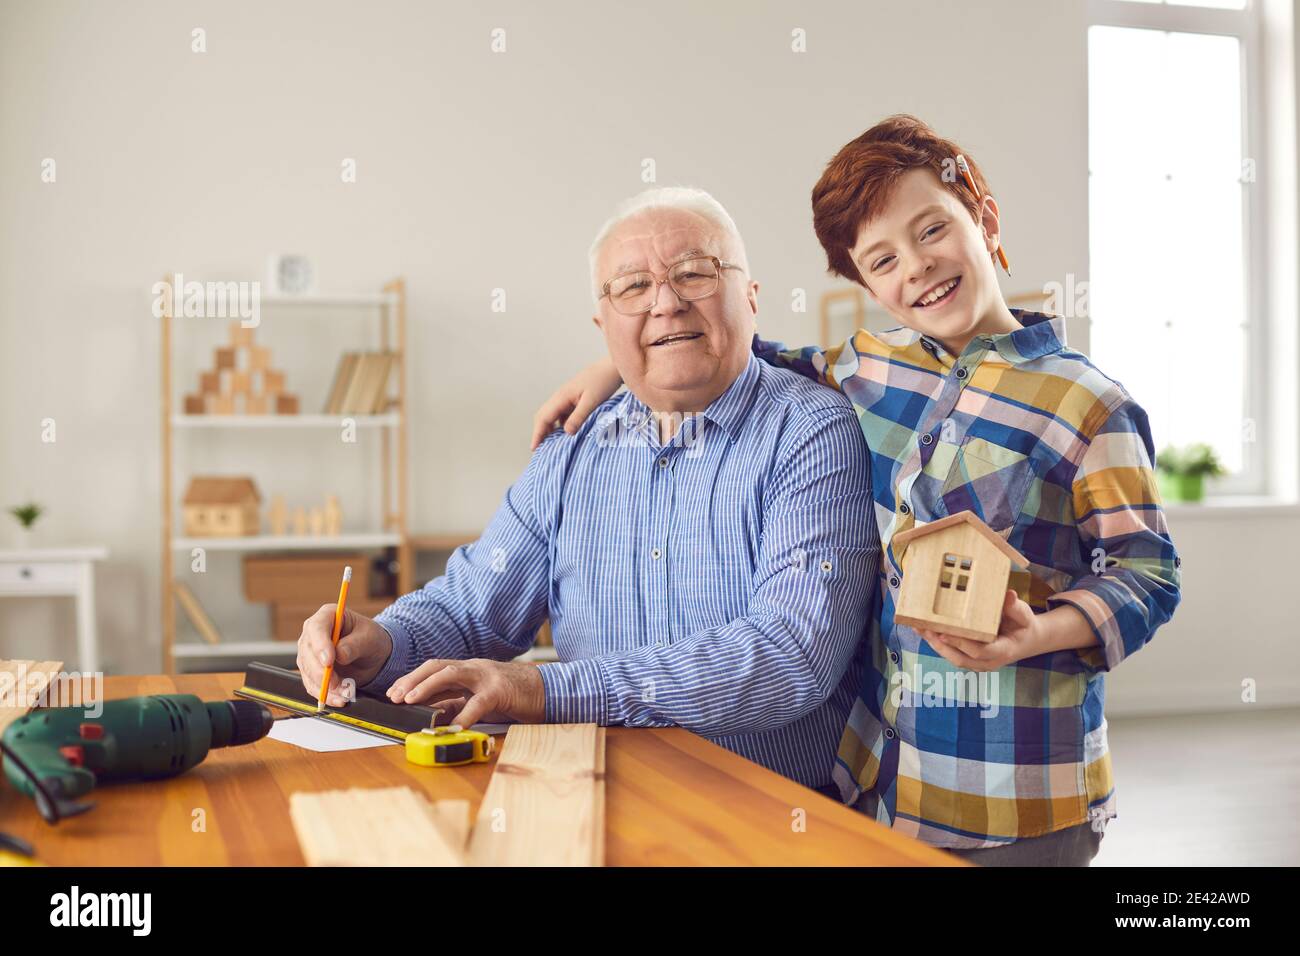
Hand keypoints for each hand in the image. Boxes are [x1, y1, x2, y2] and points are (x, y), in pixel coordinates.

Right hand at [296, 607, 392, 706]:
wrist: (373, 654)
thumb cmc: (371, 639)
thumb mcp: (370, 637)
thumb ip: (355, 644)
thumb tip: (340, 654)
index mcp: (328, 616)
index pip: (316, 628)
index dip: (320, 645)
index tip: (329, 661)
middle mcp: (314, 633)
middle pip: (307, 652)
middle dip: (321, 672)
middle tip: (337, 683)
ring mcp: (310, 652)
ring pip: (307, 671)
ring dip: (324, 686)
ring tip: (344, 693)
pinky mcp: (311, 670)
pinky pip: (312, 685)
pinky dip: (324, 695)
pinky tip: (338, 699)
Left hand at [385, 659, 545, 726]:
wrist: (546, 690)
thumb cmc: (512, 696)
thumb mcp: (479, 700)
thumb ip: (458, 704)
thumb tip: (433, 716)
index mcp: (467, 671)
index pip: (433, 670)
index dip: (411, 680)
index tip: (393, 693)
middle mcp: (473, 669)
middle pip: (436, 666)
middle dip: (412, 680)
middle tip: (395, 696)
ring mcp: (486, 677)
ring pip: (450, 674)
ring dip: (427, 687)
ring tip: (410, 701)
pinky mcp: (500, 691)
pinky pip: (477, 703)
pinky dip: (463, 716)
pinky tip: (452, 727)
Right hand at [530, 356, 623, 449]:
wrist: (612, 368)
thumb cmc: (603, 381)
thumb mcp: (591, 401)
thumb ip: (579, 417)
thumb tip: (566, 432)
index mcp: (561, 397)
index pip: (543, 418)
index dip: (537, 433)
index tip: (534, 448)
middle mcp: (560, 397)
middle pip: (544, 417)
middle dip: (540, 433)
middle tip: (540, 450)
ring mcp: (567, 399)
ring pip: (553, 417)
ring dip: (550, 430)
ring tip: (552, 446)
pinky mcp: (574, 401)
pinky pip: (563, 415)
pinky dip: (561, 426)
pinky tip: (567, 435)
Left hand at [918, 589, 1042, 671]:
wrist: (1027, 640)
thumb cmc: (1024, 625)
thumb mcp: (1024, 615)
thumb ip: (1016, 607)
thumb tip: (1009, 595)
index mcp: (1003, 651)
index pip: (979, 650)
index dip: (961, 643)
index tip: (945, 632)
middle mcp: (989, 661)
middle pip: (960, 658)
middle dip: (940, 644)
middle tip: (924, 627)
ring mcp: (979, 663)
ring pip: (953, 657)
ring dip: (934, 644)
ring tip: (918, 627)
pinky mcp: (971, 659)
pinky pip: (951, 653)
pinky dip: (937, 643)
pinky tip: (923, 630)